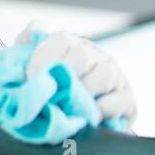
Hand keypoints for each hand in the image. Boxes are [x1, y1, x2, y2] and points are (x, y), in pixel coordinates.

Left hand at [16, 20, 136, 131]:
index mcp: (72, 45)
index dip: (43, 58)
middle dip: (63, 76)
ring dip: (82, 93)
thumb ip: (27, 49)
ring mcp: (115, 75)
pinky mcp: (127, 99)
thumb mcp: (33, 70)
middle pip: (82, 55)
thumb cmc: (52, 96)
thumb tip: (34, 29)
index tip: (31, 79)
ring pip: (104, 75)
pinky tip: (86, 118)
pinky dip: (101, 109)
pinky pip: (118, 100)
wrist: (77, 125)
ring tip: (66, 108)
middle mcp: (96, 56)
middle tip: (48, 96)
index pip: (60, 40)